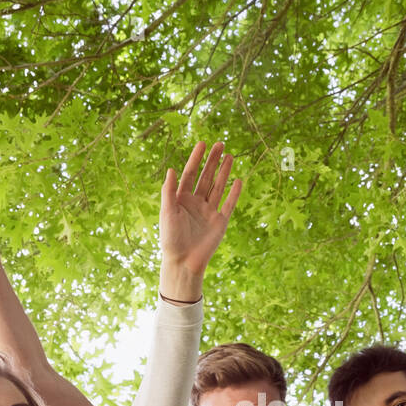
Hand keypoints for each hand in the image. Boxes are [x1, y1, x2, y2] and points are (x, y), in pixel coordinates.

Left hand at [159, 141, 240, 301]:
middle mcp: (196, 203)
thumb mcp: (167, 212)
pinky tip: (238, 180)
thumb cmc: (170, 238)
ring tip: (230, 156)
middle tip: (220, 144)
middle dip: (213, 161)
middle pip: (206, 177)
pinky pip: (229, 204)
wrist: (183, 262)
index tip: (202, 143)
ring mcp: (209, 212)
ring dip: (224, 172)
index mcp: (181, 199)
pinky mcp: (220, 222)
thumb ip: (169, 191)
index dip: (196, 159)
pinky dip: (234, 193)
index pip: (190, 174)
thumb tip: (172, 169)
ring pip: (218, 187)